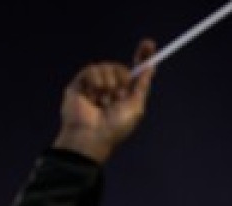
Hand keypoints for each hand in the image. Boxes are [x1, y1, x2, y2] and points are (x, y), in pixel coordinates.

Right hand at [53, 39, 156, 162]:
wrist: (92, 136)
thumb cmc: (116, 128)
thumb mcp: (136, 107)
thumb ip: (142, 85)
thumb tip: (150, 67)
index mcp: (126, 94)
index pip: (136, 71)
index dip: (143, 57)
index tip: (150, 44)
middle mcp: (111, 88)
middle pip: (121, 67)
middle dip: (122, 80)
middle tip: (117, 97)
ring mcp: (95, 85)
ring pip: (106, 66)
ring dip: (109, 84)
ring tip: (102, 101)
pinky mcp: (80, 83)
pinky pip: (92, 69)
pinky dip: (96, 81)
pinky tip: (92, 96)